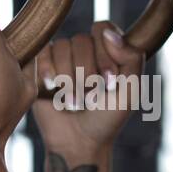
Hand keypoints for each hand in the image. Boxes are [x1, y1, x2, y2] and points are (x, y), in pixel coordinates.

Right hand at [31, 20, 145, 157]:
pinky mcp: (40, 67)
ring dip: (69, 79)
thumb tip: (109, 33)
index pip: (103, 29)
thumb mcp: (130, 92)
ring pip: (61, 47)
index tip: (110, 81)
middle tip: (90, 98)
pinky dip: (48, 73)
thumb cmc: (107, 118)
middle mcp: (84, 49)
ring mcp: (61, 57)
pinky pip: (41, 54)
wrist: (79, 143)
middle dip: (87, 73)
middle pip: (81, 40)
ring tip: (73, 102)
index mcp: (107, 49)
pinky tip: (53, 90)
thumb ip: (132, 58)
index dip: (104, 53)